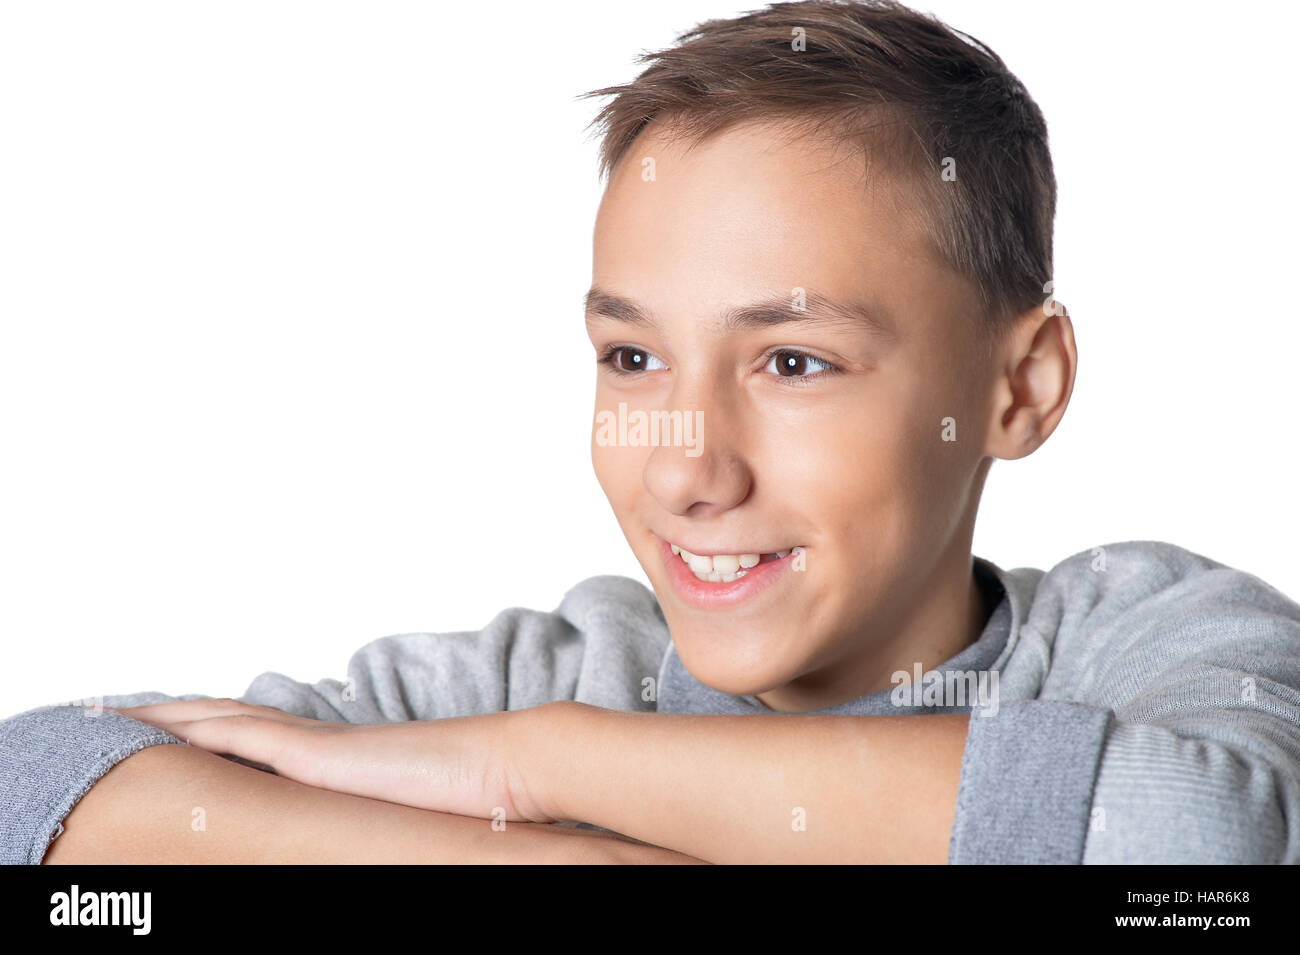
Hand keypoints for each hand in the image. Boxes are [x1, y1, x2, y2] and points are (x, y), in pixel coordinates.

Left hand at [110, 699, 561, 822]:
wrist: (507, 765)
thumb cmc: (473, 800)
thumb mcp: (411, 821)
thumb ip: (380, 825)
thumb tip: (373, 843)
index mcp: (332, 761)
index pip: (255, 738)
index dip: (210, 728)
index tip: (171, 729)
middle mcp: (312, 746)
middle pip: (224, 721)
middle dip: (173, 716)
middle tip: (116, 711)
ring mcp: (310, 745)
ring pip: (215, 720)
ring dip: (167, 715)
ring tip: (115, 711)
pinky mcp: (311, 754)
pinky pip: (230, 732)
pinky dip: (186, 723)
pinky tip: (149, 723)